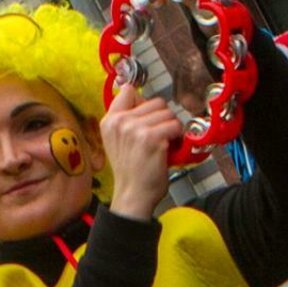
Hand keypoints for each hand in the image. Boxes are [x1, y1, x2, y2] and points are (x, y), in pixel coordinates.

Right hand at [102, 84, 182, 218]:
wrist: (133, 195)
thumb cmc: (131, 171)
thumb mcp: (117, 141)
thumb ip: (125, 118)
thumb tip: (138, 95)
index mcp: (109, 121)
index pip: (129, 91)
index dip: (144, 103)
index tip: (147, 116)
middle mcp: (120, 122)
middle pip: (155, 101)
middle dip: (161, 118)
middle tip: (157, 137)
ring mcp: (135, 129)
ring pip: (168, 113)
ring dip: (171, 128)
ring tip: (163, 144)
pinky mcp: (152, 138)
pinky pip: (175, 126)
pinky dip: (178, 137)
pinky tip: (169, 149)